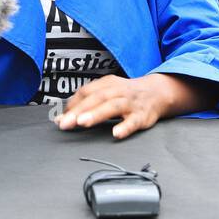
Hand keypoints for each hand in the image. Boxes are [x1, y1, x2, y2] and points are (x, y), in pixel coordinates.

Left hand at [55, 74, 181, 138]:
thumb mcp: (108, 92)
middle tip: (65, 123)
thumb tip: (62, 117)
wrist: (158, 92)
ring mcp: (130, 103)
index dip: (72, 105)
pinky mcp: (142, 116)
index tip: (59, 118)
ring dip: (97, 114)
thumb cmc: (127, 94)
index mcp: (107, 84)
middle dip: (80, 110)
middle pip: (97, 98)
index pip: (86, 92)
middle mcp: (118, 91)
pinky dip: (125, 127)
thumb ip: (87, 102)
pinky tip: (116, 133)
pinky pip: (133, 121)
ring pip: (113, 106)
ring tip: (83, 123)